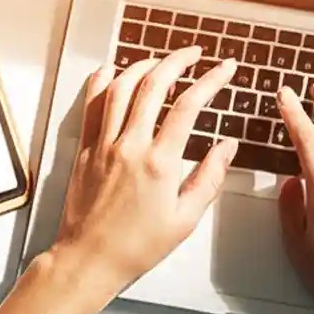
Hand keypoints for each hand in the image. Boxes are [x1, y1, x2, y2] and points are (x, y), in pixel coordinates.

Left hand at [54, 46, 238, 292]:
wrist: (88, 260)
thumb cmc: (136, 247)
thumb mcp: (185, 219)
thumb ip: (209, 178)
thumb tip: (227, 148)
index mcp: (159, 163)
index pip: (189, 106)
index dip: (210, 80)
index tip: (224, 68)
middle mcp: (130, 146)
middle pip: (154, 85)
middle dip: (177, 60)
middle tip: (194, 53)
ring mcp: (104, 144)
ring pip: (121, 87)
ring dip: (143, 65)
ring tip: (160, 61)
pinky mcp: (86, 149)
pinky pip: (92, 104)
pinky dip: (103, 81)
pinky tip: (113, 71)